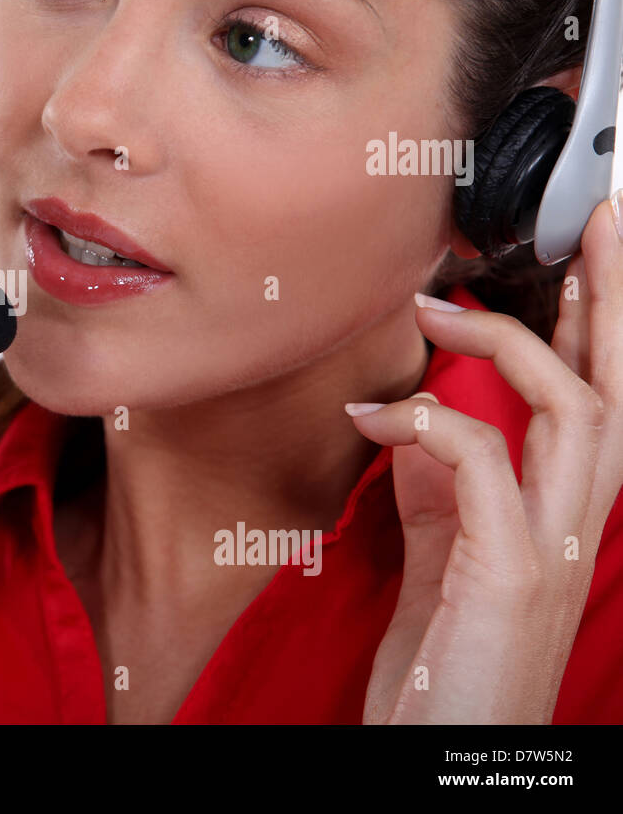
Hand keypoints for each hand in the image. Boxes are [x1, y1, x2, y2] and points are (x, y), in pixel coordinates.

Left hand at [348, 193, 622, 723]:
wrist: (446, 756)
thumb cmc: (445, 662)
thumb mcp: (446, 555)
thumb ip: (447, 484)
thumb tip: (425, 414)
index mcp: (562, 515)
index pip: (598, 399)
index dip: (599, 323)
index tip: (585, 253)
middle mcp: (577, 525)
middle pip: (620, 387)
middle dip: (614, 296)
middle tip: (603, 215)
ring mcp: (554, 547)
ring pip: (580, 410)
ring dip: (510, 341)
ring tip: (437, 301)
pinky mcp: (511, 570)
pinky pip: (482, 461)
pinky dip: (429, 419)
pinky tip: (373, 411)